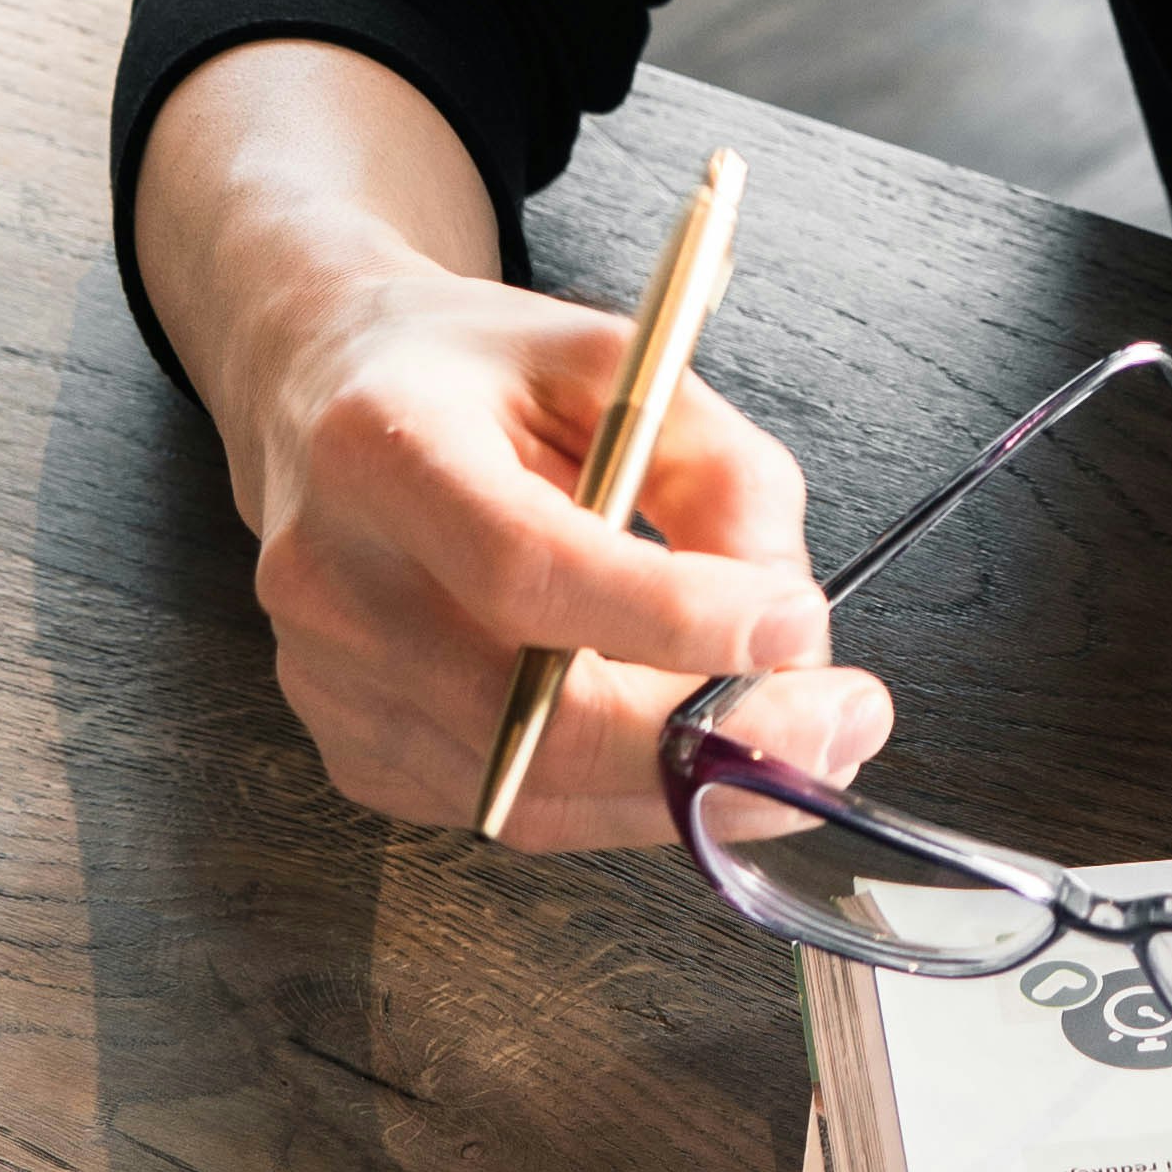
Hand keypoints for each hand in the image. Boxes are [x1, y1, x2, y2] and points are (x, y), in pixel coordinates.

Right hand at [238, 241, 891, 847]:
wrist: (327, 395)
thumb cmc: (482, 376)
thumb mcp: (619, 360)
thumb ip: (718, 473)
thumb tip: (787, 627)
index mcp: (383, 447)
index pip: (527, 568)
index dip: (675, 617)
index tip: (801, 624)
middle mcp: (331, 579)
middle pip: (531, 719)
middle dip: (711, 745)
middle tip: (844, 724)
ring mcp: (329, 685)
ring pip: (533, 794)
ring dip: (688, 791)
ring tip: (801, 751)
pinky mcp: (353, 752)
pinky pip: (512, 810)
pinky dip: (620, 798)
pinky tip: (689, 749)